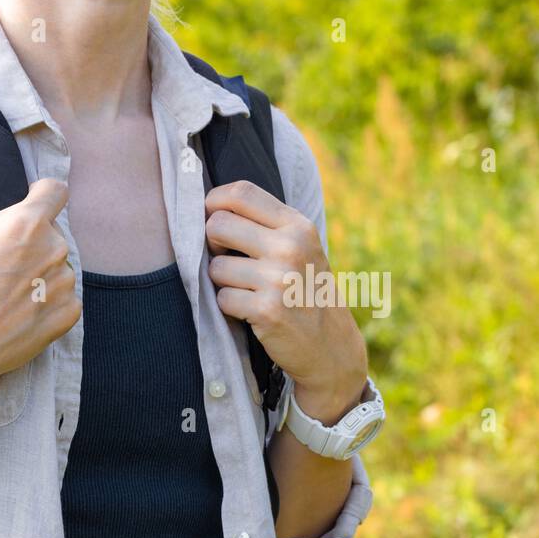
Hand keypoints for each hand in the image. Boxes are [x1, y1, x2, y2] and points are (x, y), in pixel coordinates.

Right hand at [0, 178, 80, 407]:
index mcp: (28, 223)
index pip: (55, 191)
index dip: (42, 197)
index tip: (34, 207)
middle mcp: (54, 249)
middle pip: (52, 235)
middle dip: (33, 245)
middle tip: (5, 267)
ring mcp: (65, 283)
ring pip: (58, 268)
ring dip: (41, 276)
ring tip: (9, 296)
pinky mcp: (69, 313)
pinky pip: (63, 298)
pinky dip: (46, 303)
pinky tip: (20, 313)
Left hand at [205, 180, 367, 423]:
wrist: (330, 345)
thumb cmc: (304, 290)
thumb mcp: (300, 248)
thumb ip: (264, 225)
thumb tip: (208, 206)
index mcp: (297, 225)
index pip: (240, 192)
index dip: (213, 203)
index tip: (212, 218)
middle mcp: (290, 246)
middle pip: (217, 226)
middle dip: (213, 246)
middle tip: (230, 261)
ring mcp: (279, 278)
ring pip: (216, 268)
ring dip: (223, 283)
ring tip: (249, 291)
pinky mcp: (266, 309)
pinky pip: (222, 299)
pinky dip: (230, 308)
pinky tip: (251, 312)